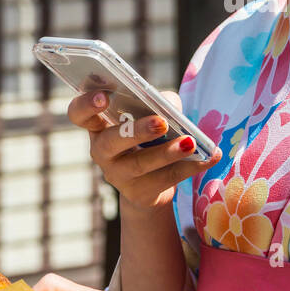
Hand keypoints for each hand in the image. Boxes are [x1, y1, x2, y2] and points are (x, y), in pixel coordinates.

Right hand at [68, 87, 220, 211]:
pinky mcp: (140, 193)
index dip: (87, 104)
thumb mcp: (148, 116)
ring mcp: (118, 175)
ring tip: (190, 143)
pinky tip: (210, 156)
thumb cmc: (147, 137)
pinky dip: (192, 166)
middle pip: (111, 142)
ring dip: (168, 153)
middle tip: (161, 122)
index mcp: (98, 126)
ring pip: (141, 164)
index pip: (79, 114)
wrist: (150, 184)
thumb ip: (156, 102)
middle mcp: (102, 151)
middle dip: (136, 131)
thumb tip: (169, 104)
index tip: (105, 97)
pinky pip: (167, 178)